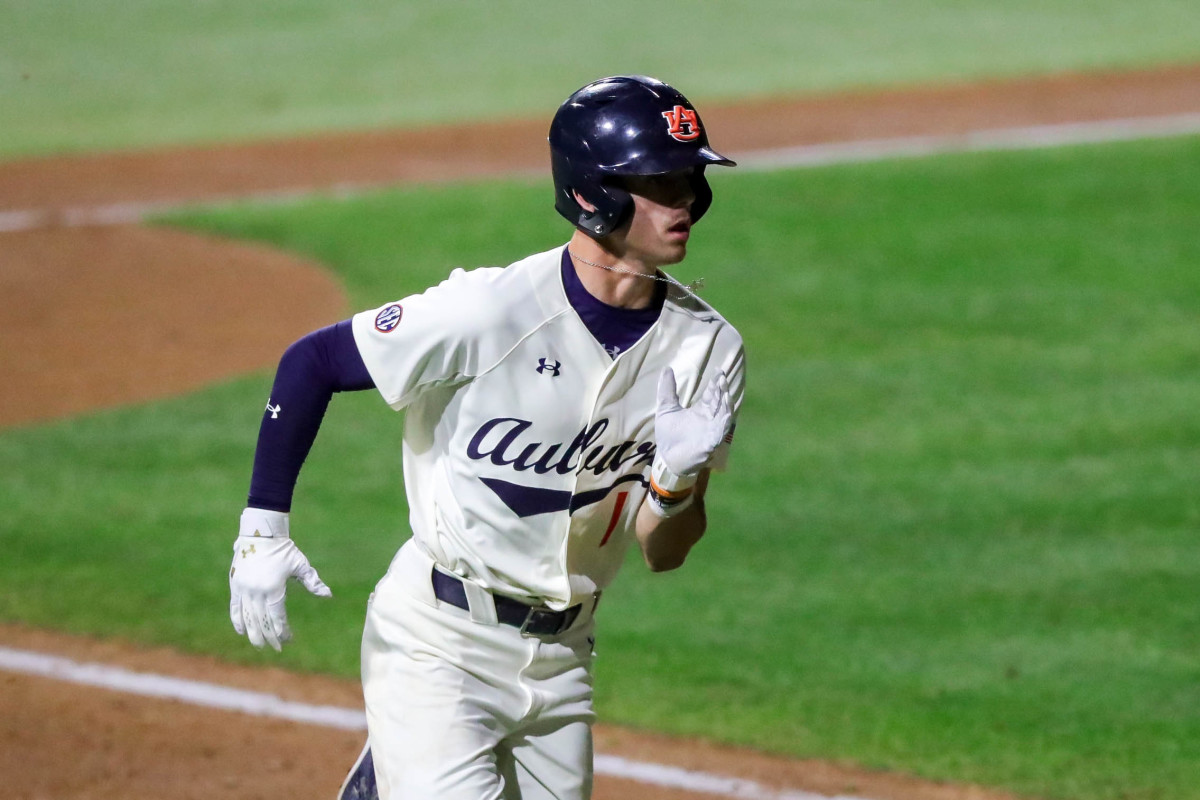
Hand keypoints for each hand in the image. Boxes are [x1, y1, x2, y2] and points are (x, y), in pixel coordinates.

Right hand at [228, 508, 330, 651]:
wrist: (261, 533)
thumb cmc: (285, 549)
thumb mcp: (301, 565)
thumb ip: (313, 582)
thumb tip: (328, 595)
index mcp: (274, 588)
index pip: (277, 617)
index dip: (282, 631)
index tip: (288, 640)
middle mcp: (256, 591)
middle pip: (262, 621)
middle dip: (269, 637)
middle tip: (275, 648)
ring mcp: (243, 589)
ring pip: (247, 618)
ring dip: (253, 633)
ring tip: (259, 645)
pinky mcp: (235, 585)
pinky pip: (234, 608)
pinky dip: (237, 621)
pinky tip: (242, 631)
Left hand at [653, 367, 732, 484]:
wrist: (667, 458)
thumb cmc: (669, 435)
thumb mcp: (666, 409)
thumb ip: (667, 390)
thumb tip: (666, 368)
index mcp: (700, 410)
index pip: (712, 394)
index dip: (716, 383)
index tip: (719, 370)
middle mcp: (709, 418)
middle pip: (719, 401)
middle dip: (722, 389)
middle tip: (722, 377)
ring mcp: (712, 430)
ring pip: (723, 414)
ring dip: (726, 402)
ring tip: (725, 390)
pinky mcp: (712, 441)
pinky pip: (721, 430)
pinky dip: (725, 420)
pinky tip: (726, 411)